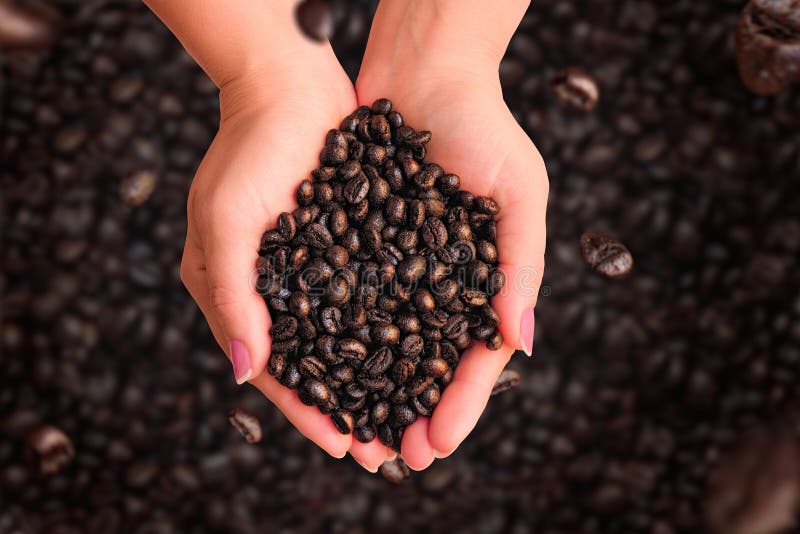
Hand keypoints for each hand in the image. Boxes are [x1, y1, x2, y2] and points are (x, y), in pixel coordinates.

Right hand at [179, 61, 394, 471]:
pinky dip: (390, 328)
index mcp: (230, 289)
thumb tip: (243, 374)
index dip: (306, 411)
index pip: (272, 368)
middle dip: (347, 409)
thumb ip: (233, 297)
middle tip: (385, 453)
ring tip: (408, 415)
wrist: (288, 85)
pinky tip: (420, 354)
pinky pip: (367, 298)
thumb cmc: (248, 150)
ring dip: (374, 378)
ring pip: (344, 338)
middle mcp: (270, 286)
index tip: (343, 447)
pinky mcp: (344, 245)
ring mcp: (308, 267)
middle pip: (312, 363)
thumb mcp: (227, 222)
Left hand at [355, 0, 547, 468]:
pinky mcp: (363, 245)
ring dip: (379, 390)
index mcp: (487, 277)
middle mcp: (444, 280)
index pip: (478, 357)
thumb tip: (520, 342)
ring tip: (362, 433)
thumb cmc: (482, 126)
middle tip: (398, 458)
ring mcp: (403, 267)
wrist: (424, 71)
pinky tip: (328, 372)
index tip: (436, 444)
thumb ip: (521, 265)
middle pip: (431, 362)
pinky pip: (353, 300)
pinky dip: (344, 339)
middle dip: (418, 410)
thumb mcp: (518, 191)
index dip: (462, 403)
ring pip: (390, 343)